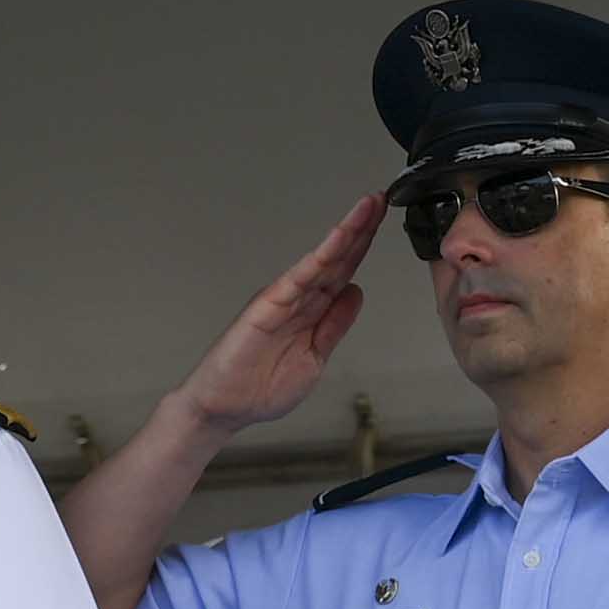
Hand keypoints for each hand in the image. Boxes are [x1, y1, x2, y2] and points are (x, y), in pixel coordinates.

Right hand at [169, 197, 384, 436]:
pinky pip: (299, 278)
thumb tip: (354, 293)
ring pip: (322, 260)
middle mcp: (298, 298)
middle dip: (361, 228)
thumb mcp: (314, 357)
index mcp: (311, 311)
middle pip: (337, 258)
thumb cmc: (260, 387)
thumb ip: (334, 325)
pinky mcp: (267, 306)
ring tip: (368, 207)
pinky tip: (338, 239)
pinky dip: (320, 257)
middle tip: (381, 199)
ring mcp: (283, 299)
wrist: (225, 408)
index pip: (343, 272)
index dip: (363, 246)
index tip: (383, 221)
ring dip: (346, 233)